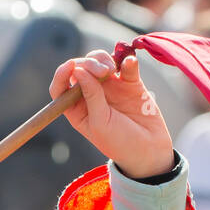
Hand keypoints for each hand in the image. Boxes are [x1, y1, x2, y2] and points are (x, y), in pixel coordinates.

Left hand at [51, 51, 174, 179]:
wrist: (149, 149)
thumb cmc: (119, 142)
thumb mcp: (100, 122)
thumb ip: (91, 96)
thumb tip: (78, 70)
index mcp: (76, 108)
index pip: (61, 87)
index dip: (62, 73)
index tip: (71, 65)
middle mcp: (90, 94)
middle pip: (81, 68)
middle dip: (90, 64)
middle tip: (104, 72)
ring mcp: (110, 86)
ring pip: (101, 61)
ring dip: (105, 59)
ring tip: (114, 70)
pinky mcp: (129, 81)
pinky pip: (126, 64)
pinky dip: (127, 60)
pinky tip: (130, 63)